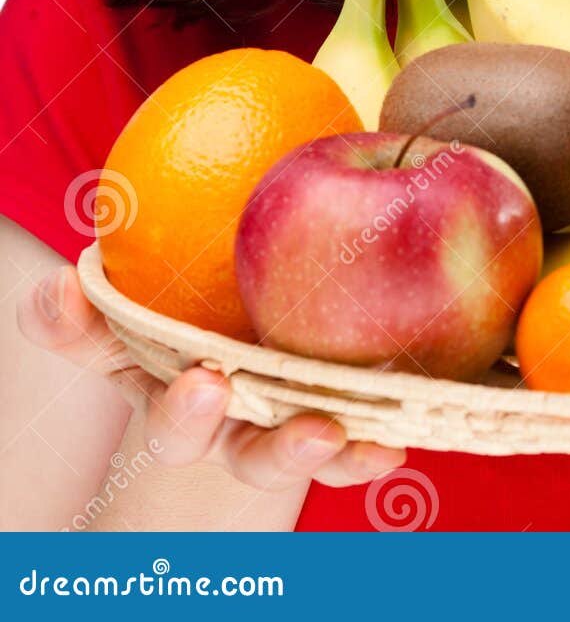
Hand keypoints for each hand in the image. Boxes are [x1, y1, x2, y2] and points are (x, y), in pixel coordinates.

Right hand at [18, 265, 406, 489]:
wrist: (311, 314)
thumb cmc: (238, 275)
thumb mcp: (209, 245)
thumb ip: (166, 223)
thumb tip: (102, 227)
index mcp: (149, 353)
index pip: (96, 336)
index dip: (71, 318)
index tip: (70, 286)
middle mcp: (198, 409)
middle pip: (177, 430)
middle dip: (186, 415)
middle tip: (207, 383)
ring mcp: (258, 434)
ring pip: (260, 456)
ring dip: (286, 450)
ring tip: (320, 432)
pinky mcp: (324, 443)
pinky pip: (340, 458)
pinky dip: (358, 459)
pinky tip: (386, 449)